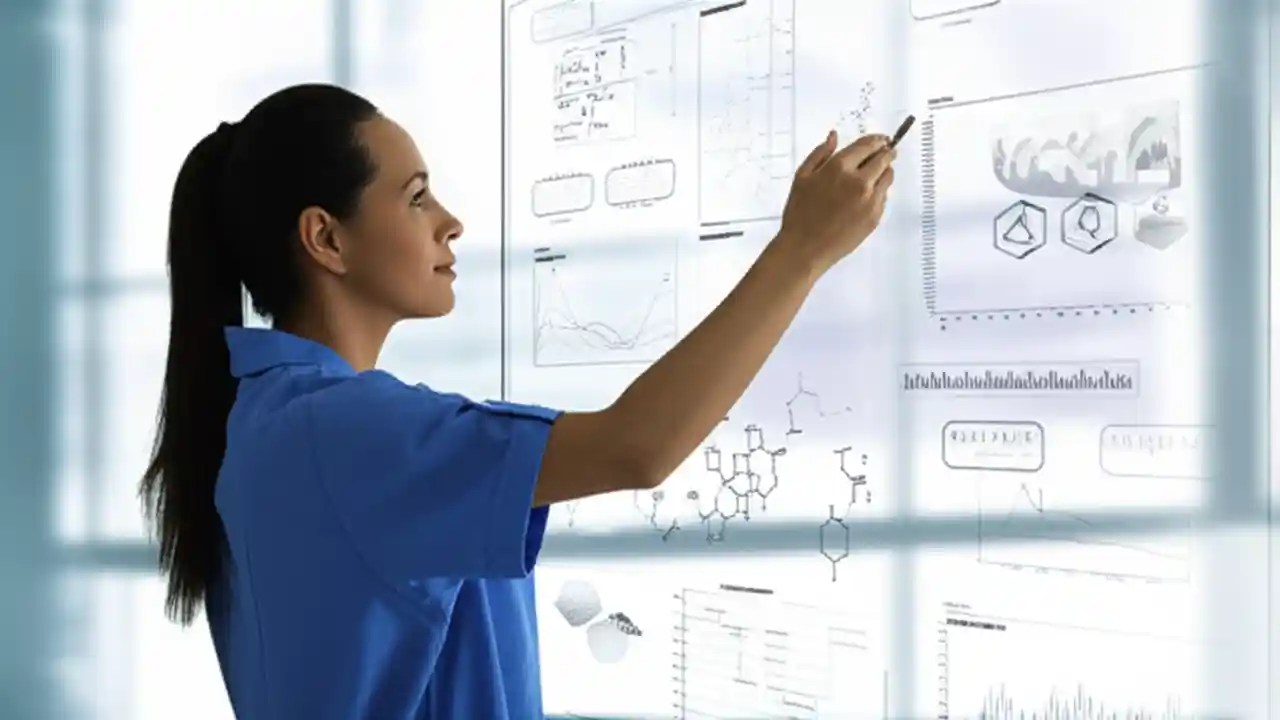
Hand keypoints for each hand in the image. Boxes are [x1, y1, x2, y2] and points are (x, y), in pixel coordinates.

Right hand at [775, 130, 896, 273]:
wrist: (805, 248)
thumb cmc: (799, 212)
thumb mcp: (802, 177)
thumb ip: (820, 154)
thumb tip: (834, 135)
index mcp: (839, 167)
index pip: (868, 145)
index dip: (877, 140)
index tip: (882, 139)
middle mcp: (859, 181)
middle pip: (884, 158)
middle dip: (886, 152)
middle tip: (886, 152)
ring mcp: (870, 199)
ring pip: (888, 176)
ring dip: (884, 171)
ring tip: (874, 175)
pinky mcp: (875, 216)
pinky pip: (884, 196)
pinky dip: (879, 191)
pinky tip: (864, 197)